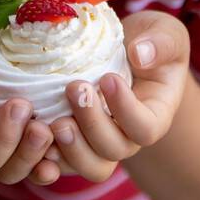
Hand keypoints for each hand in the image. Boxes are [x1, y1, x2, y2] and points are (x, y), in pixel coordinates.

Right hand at [0, 11, 60, 185]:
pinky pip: (38, 169)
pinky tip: (61, 151)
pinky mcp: (32, 147)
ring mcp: (6, 149)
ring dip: (28, 156)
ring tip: (46, 128)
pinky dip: (49, 165)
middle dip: (4, 140)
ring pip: (11, 172)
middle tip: (22, 105)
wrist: (1, 43)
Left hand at [45, 11, 189, 181]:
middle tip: (74, 88)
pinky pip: (62, 163)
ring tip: (55, 120)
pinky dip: (47, 157)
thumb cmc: (148, 41)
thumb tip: (140, 54)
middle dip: (91, 124)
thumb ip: (161, 42)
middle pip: (113, 150)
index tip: (108, 78)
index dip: (126, 110)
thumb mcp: (164, 33)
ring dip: (70, 147)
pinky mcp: (75, 143)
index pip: (145, 128)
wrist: (123, 52)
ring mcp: (100, 143)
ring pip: (90, 166)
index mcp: (155, 114)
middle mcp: (129, 136)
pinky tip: (35, 134)